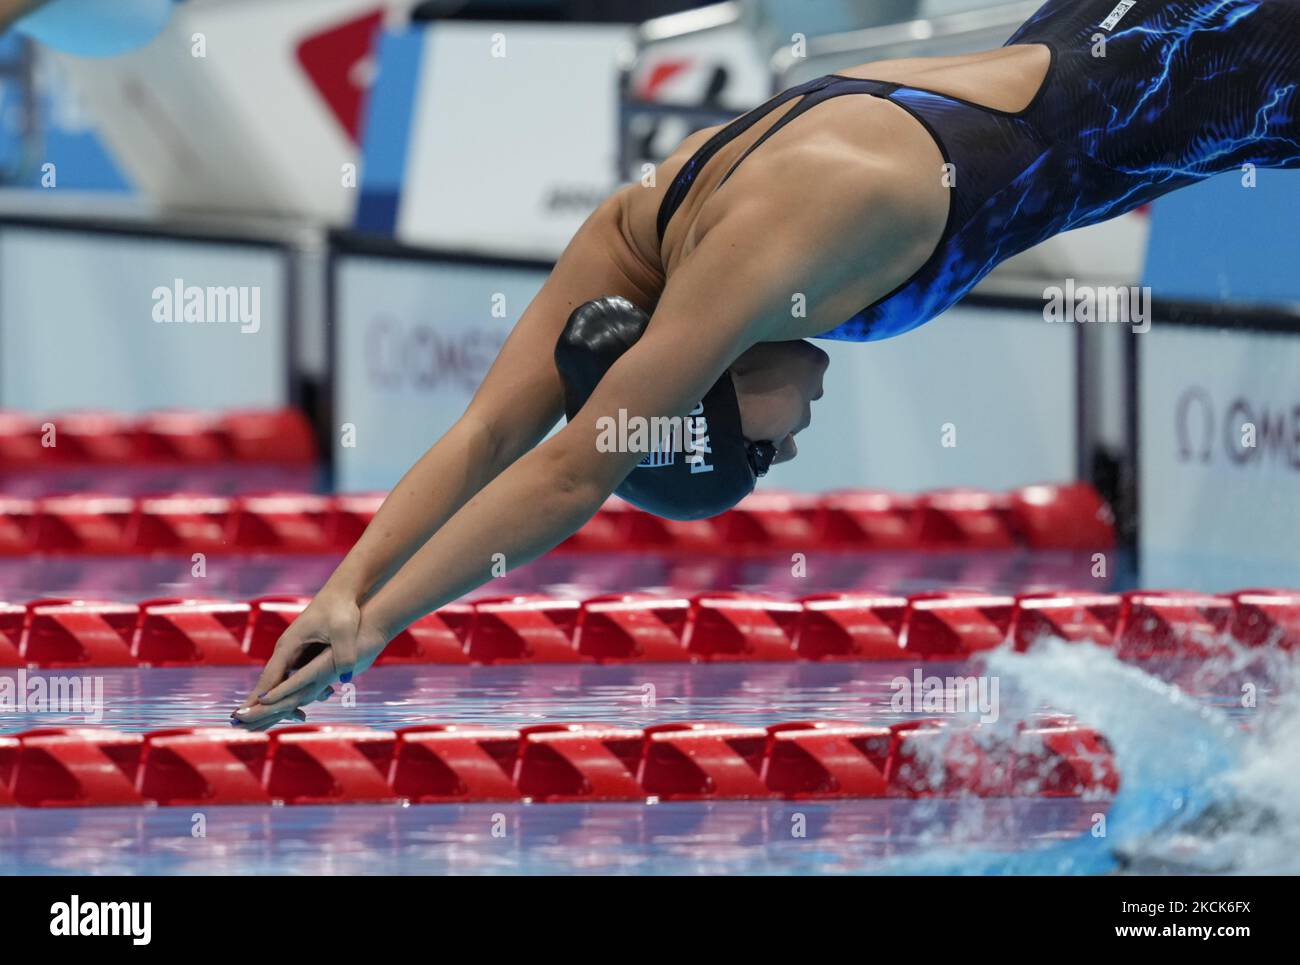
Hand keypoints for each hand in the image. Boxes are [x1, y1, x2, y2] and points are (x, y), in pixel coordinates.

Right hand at [232, 593, 377, 730]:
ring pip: (280, 679)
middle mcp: (287, 648)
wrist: (342, 591)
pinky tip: (293, 704)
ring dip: (273, 699)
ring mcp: (294, 649)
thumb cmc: (342, 609)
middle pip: (269, 680)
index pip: (270, 676)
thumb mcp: (344, 632)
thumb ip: (344, 654)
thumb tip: (346, 678)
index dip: (259, 697)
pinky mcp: (303, 649)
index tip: (244, 714)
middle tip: (239, 722)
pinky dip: (289, 690)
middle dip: (257, 702)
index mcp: (290, 645)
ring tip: (260, 719)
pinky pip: (293, 675)